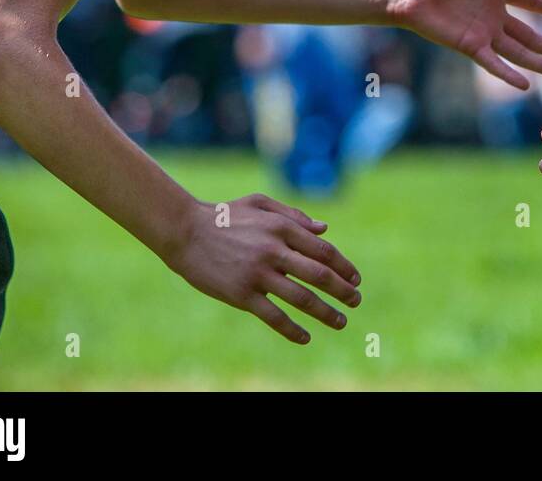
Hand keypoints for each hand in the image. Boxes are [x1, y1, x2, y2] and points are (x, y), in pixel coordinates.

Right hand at [164, 193, 361, 343]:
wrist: (184, 231)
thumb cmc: (225, 215)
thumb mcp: (260, 204)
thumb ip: (294, 215)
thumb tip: (325, 230)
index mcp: (282, 228)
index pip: (324, 251)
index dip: (343, 266)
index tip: (355, 278)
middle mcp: (274, 251)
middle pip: (319, 275)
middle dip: (343, 290)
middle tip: (356, 301)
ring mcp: (258, 274)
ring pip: (302, 298)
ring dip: (326, 313)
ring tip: (341, 322)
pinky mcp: (241, 294)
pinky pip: (274, 316)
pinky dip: (293, 329)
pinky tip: (306, 337)